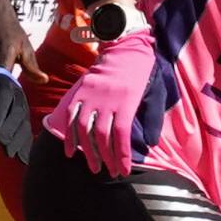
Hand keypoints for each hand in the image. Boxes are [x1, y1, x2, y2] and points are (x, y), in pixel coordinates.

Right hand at [39, 30, 154, 174]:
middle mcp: (107, 101)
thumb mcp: (152, 94)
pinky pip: (71, 117)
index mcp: (126, 102)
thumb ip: (151, 119)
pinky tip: (70, 150)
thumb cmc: (141, 73)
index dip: (122, 156)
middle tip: (109, 172)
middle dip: (106, 158)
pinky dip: (69, 135)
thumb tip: (149, 143)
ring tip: (93, 166)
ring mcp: (91, 96)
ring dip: (88, 151)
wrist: (125, 47)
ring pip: (85, 129)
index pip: (121, 135)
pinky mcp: (80, 93)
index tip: (124, 171)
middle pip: (103, 136)